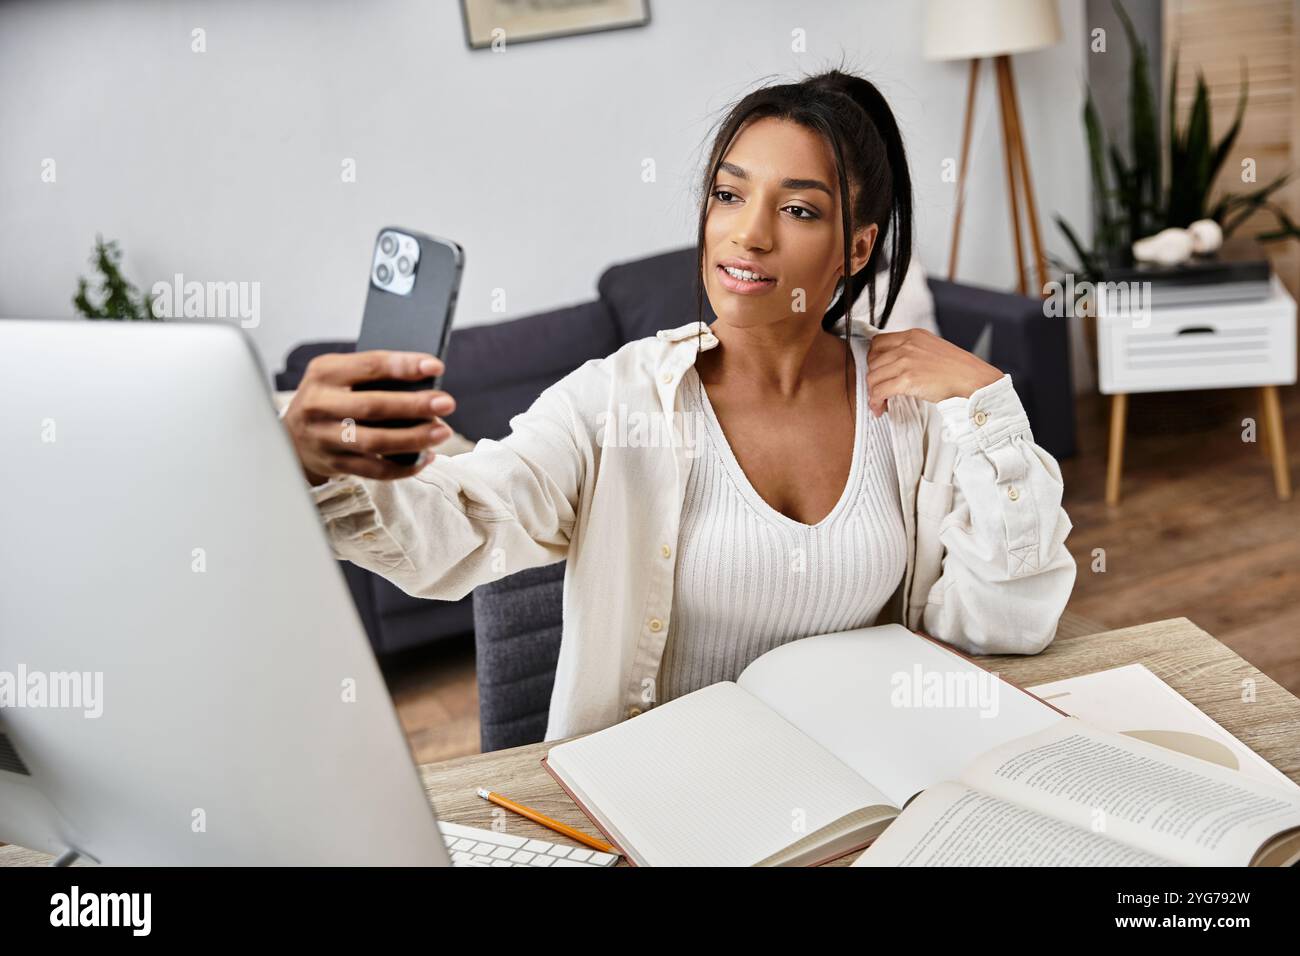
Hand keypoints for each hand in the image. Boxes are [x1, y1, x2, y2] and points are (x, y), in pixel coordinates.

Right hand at [282, 350, 456, 483]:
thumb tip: (425, 386)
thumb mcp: (338, 376)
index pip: (369, 365)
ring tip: (443, 432)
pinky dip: (404, 466)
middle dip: (414, 405)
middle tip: (447, 402)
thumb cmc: (330, 398)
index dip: (404, 366)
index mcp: (324, 372)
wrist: (290, 437)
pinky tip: (426, 457)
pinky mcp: (333, 463)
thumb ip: (371, 377)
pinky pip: (374, 469)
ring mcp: (324, 437)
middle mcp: (319, 404)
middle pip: (373, 406)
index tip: (436, 367)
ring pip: (374, 441)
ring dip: (413, 438)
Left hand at [865, 329, 1002, 417]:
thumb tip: (896, 364)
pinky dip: (876, 402)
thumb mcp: (932, 349)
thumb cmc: (958, 369)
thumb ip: (913, 351)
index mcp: (913, 335)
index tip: (878, 373)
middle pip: (872, 361)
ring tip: (880, 403)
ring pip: (872, 377)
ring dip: (873, 393)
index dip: (873, 359)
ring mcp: (906, 361)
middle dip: (873, 378)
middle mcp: (906, 345)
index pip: (878, 342)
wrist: (973, 379)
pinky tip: (880, 408)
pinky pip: (879, 391)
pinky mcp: (907, 379)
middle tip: (879, 391)